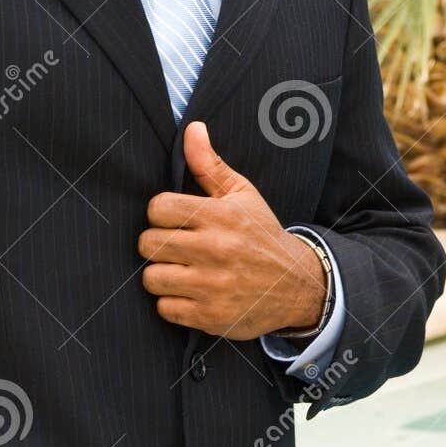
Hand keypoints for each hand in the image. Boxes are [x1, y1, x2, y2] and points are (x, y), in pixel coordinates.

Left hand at [137, 121, 327, 338]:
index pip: (158, 208)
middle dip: (157, 244)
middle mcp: (215, 250)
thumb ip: (209, 165)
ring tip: (180, 271)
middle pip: (148, 243)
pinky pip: (165, 308)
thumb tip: (192, 129)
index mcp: (219, 216)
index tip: (174, 220)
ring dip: (161, 276)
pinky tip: (190, 294)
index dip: (161, 214)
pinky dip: (172, 303)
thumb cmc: (261, 235)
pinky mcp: (210, 317)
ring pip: (152, 277)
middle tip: (176, 248)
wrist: (297, 284)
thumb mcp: (242, 195)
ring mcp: (212, 286)